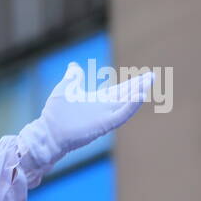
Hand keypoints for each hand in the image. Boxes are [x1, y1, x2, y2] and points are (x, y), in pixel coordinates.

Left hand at [17, 62, 153, 168]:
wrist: (47, 134)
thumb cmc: (55, 114)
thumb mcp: (65, 89)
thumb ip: (73, 78)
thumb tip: (74, 66)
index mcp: (97, 101)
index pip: (119, 91)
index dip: (131, 83)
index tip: (144, 75)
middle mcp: (104, 109)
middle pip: (126, 96)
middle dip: (139, 86)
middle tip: (153, 77)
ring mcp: (104, 117)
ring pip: (126, 104)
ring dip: (138, 93)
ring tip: (149, 82)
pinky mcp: (103, 125)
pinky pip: (121, 115)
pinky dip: (131, 106)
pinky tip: (140, 95)